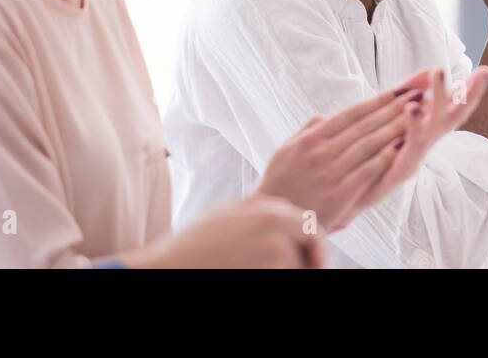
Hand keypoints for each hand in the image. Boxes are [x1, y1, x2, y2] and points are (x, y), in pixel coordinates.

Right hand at [124, 194, 325, 268]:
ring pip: (293, 270)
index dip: (317, 246)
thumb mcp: (230, 210)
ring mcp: (271, 265)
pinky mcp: (264, 279)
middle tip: (285, 264)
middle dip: (302, 262)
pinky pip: (280, 277)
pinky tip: (244, 269)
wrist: (169, 269)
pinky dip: (268, 275)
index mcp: (272, 215)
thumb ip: (264, 208)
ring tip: (249, 265)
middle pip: (308, 254)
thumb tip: (289, 211)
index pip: (313, 229)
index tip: (317, 260)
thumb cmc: (194, 243)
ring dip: (282, 270)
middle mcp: (277, 239)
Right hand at [256, 67, 435, 231]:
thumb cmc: (282, 183)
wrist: (274, 219)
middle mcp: (321, 151)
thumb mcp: (288, 150)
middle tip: (418, 94)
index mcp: (311, 138)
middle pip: (365, 125)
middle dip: (394, 108)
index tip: (400, 88)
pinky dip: (385, 157)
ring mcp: (330, 172)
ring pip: (369, 145)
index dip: (378, 100)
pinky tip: (402, 146)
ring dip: (395, 128)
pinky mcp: (339, 194)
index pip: (351, 113)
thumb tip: (329, 116)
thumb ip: (310, 131)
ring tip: (417, 116)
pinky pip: (366, 171)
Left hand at [356, 65, 487, 209]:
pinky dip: (415, 125)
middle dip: (470, 94)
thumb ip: (410, 93)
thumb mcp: (394, 117)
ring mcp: (417, 155)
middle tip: (484, 73)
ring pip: (436, 126)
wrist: (353, 192)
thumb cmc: (375, 154)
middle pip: (455, 116)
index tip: (486, 71)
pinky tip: (413, 107)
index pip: (454, 106)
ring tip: (438, 72)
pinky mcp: (403, 167)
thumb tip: (429, 68)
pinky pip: (412, 145)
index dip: (470, 90)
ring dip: (440, 99)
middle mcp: (427, 141)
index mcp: (426, 128)